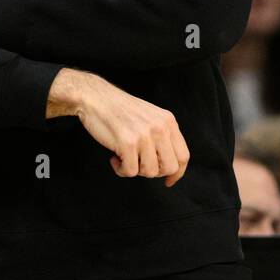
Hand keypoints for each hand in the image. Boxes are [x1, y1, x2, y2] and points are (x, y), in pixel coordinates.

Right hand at [47, 69, 189, 186]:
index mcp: (168, 121)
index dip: (177, 173)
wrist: (96, 98)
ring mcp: (144, 136)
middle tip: (139, 165)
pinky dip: (121, 169)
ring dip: (135, 170)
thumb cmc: (119, 110)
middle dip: (154, 172)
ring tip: (124, 158)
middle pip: (169, 167)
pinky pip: (130, 171)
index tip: (169, 181)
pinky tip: (114, 158)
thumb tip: (168, 164)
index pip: (183, 155)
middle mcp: (160, 128)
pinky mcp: (127, 143)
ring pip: (150, 172)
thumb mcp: (150, 116)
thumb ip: (162, 135)